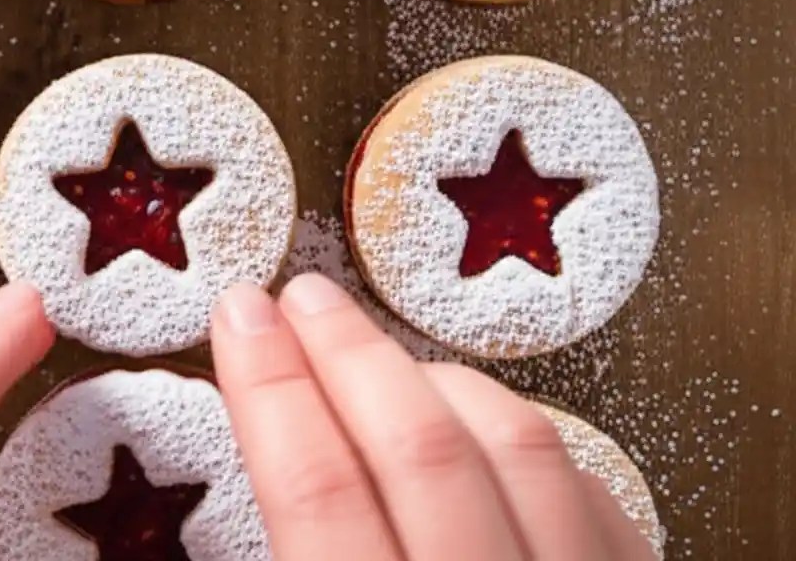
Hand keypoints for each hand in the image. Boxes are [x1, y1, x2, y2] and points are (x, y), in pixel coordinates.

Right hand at [211, 274, 655, 560]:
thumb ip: (282, 544)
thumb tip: (256, 438)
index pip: (317, 491)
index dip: (269, 387)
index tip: (240, 318)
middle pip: (420, 448)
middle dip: (348, 352)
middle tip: (304, 298)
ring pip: (521, 448)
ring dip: (438, 379)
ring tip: (384, 353)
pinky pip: (593, 490)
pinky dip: (527, 438)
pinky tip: (484, 421)